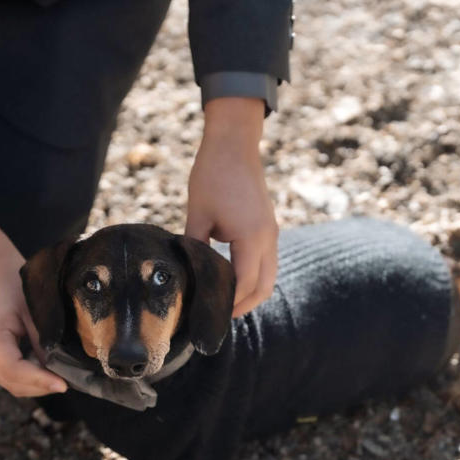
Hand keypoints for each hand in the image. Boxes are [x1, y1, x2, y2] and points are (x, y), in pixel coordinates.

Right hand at [0, 211, 67, 396]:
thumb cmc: (14, 283)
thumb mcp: (34, 309)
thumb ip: (45, 340)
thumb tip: (61, 368)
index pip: (13, 370)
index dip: (39, 380)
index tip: (64, 385)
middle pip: (10, 381)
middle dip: (39, 386)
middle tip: (68, 384)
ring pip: (9, 381)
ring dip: (35, 384)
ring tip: (60, 379)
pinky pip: (8, 373)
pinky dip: (28, 376)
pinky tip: (46, 370)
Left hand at [186, 97, 277, 316]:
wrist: (234, 143)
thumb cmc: (213, 175)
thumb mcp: (197, 215)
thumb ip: (195, 247)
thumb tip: (188, 273)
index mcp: (251, 237)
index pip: (245, 284)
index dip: (231, 304)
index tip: (212, 316)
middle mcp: (268, 238)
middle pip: (264, 286)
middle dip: (245, 305)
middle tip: (219, 315)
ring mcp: (271, 232)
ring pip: (269, 275)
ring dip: (251, 291)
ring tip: (225, 300)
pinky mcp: (268, 226)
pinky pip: (267, 261)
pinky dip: (255, 275)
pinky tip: (232, 277)